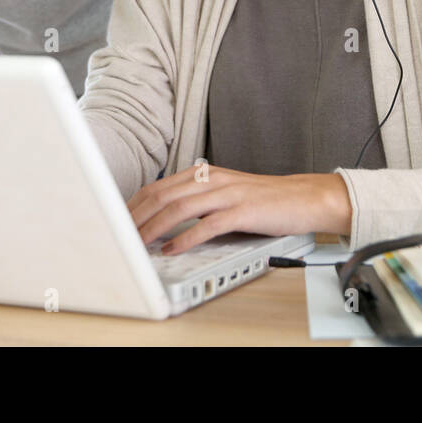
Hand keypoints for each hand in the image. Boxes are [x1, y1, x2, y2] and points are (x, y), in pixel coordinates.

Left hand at [127, 163, 351, 253]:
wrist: (304, 197)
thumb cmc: (264, 200)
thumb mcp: (224, 192)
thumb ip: (197, 200)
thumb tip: (163, 218)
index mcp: (205, 173)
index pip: (159, 186)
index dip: (134, 204)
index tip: (117, 220)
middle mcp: (212, 178)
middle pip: (162, 195)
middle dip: (136, 216)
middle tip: (118, 234)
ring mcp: (227, 193)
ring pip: (179, 207)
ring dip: (153, 227)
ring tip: (137, 244)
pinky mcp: (243, 210)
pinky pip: (207, 225)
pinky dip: (185, 238)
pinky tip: (172, 249)